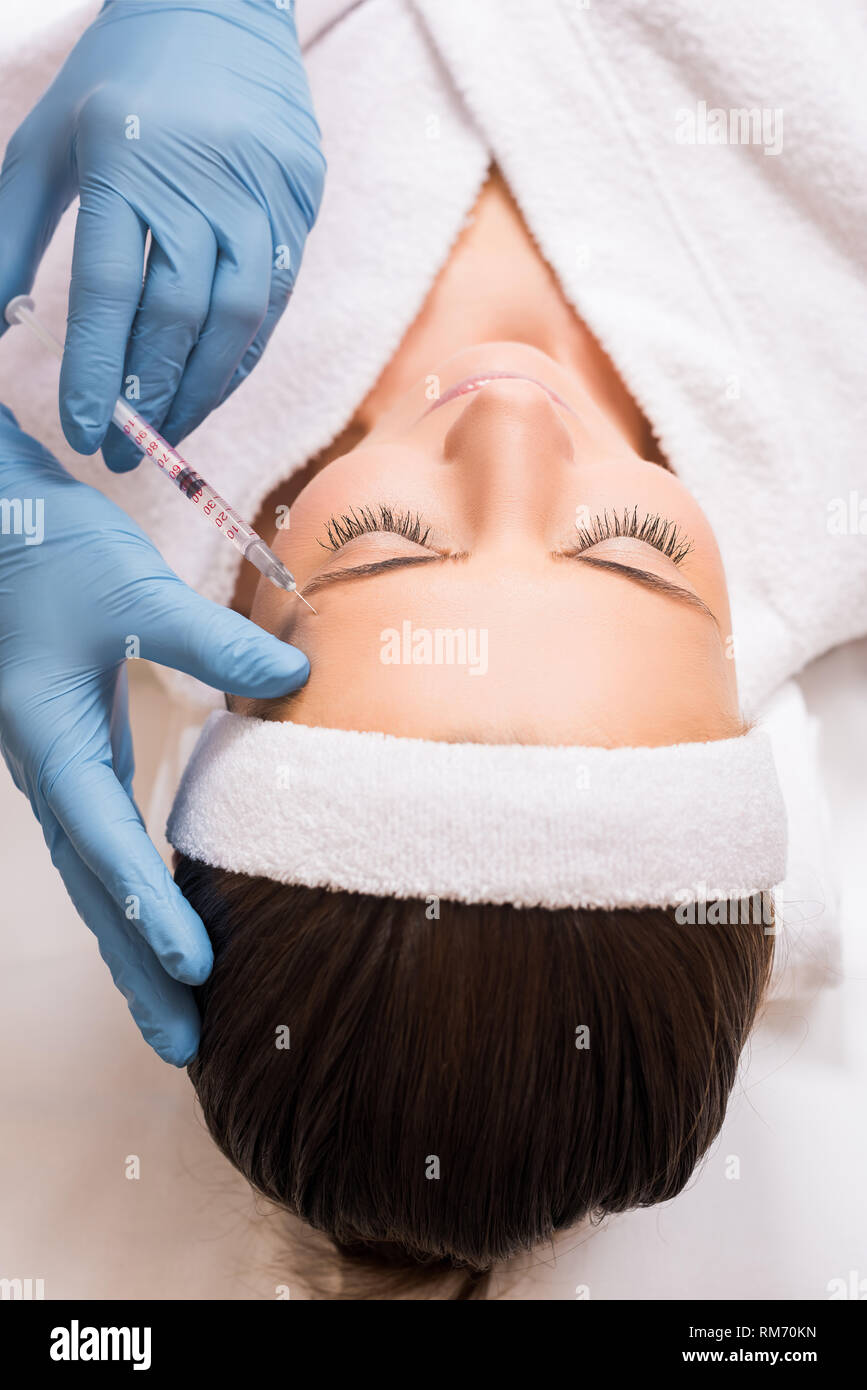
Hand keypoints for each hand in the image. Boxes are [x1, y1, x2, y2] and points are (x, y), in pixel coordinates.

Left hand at [0, 0, 324, 470]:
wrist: (221, 14)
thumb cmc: (117, 86)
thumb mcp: (46, 147)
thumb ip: (12, 238)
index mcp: (123, 162)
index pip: (107, 290)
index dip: (93, 370)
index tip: (80, 430)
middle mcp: (199, 182)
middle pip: (176, 317)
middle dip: (146, 399)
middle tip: (122, 452)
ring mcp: (259, 196)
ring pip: (233, 322)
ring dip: (198, 392)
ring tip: (166, 435)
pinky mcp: (297, 207)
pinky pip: (271, 306)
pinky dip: (238, 359)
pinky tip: (210, 390)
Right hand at [0, 404, 308, 1063]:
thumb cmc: (51, 550)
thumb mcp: (131, 587)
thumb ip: (209, 638)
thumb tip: (297, 676)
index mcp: (54, 742)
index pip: (106, 843)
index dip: (147, 908)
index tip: (195, 970)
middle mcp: (52, 771)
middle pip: (94, 890)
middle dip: (135, 969)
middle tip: (181, 1046)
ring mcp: (60, 768)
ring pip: (94, 878)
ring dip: (131, 947)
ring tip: (175, 1017)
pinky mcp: (75, 754)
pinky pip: (102, 846)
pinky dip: (129, 897)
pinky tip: (162, 923)